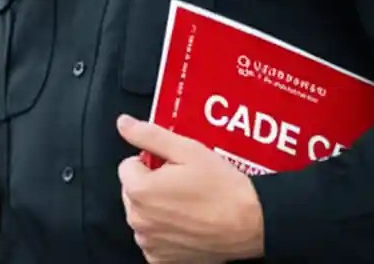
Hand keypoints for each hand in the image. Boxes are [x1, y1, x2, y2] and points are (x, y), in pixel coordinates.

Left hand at [117, 114, 264, 262]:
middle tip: (183, 184)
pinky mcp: (160, 259)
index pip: (128, 166)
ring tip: (188, 204)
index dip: (151, 162)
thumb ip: (150, 136)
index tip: (174, 168)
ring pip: (142, 214)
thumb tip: (123, 123)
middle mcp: (138, 220)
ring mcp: (148, 243)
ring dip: (156, 208)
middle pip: (132, 191)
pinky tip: (187, 224)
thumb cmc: (221, 187)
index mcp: (139, 190)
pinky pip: (153, 238)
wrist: (250, 225)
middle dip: (151, 185)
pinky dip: (164, 231)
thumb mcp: (188, 150)